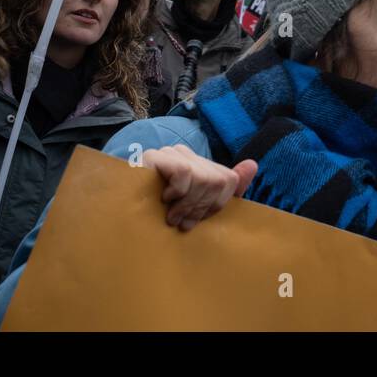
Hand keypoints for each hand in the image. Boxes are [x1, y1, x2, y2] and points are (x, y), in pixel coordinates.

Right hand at [141, 144, 256, 231]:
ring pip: (202, 177)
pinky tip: (164, 199)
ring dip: (187, 205)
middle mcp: (187, 154)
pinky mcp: (153, 156)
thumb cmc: (162, 215)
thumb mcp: (198, 208)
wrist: (123, 217)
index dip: (216, 205)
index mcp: (200, 165)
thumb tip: (252, 164)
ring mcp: (170, 153)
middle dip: (201, 208)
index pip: (228, 180)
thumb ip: (230, 189)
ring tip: (172, 217)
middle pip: (217, 180)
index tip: (199, 219)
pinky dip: (177, 192)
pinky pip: (183, 172)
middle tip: (183, 223)